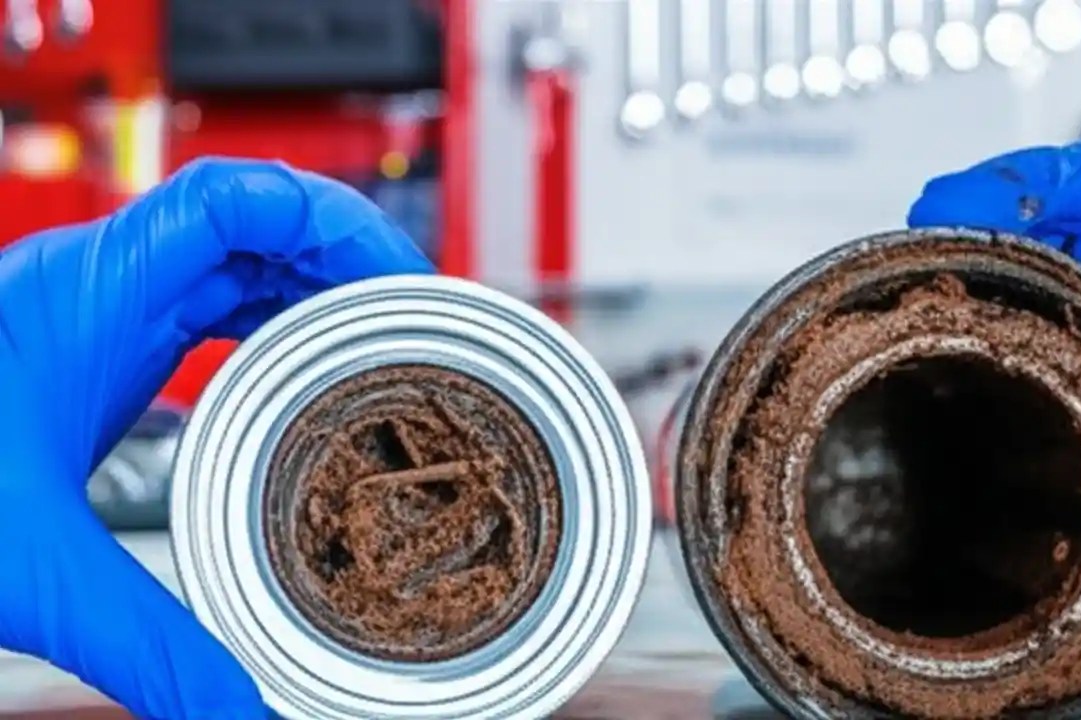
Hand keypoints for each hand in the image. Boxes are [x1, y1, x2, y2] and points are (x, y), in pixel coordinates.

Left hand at [0, 157, 431, 717]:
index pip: (235, 199)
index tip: (399, 286)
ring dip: (318, 291)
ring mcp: (103, 308)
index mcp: (91, 295)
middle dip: (350, 264)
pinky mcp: (102, 343)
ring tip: (384, 343)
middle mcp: (105, 284)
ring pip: (241, 260)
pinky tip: (310, 374)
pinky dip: (277, 326)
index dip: (331, 225)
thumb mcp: (35, 572)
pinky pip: (215, 305)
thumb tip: (243, 710)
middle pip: (260, 223)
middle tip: (418, 325)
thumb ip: (152, 646)